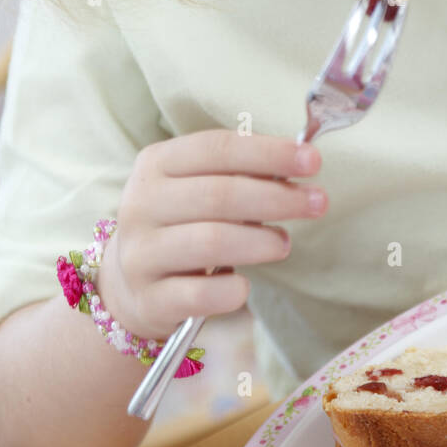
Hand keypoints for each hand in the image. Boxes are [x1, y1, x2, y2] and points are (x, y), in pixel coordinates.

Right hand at [96, 130, 324, 341]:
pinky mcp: (149, 299)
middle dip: (276, 197)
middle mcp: (141, 204)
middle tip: (316, 202)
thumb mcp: (194, 187)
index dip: (268, 152)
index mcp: (155, 163)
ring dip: (259, 242)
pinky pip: (199, 294)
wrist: (129, 283)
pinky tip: (245, 285)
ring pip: (210, 241)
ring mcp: (141, 253)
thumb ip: (236, 173)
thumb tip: (298, 163)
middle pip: (218, 194)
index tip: (313, 161)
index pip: (217, 148)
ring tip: (284, 243)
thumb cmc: (179, 224)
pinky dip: (231, 288)